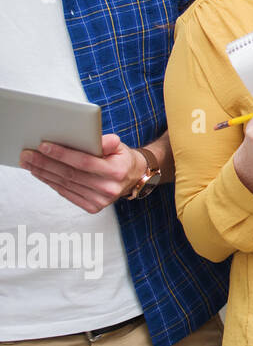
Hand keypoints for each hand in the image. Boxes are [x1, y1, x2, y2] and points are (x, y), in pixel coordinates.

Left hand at [20, 133, 145, 213]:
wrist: (133, 179)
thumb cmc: (121, 159)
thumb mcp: (120, 146)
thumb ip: (108, 141)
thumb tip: (94, 139)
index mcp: (116, 171)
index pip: (84, 162)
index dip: (62, 154)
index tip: (43, 146)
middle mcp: (108, 188)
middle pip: (70, 174)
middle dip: (45, 163)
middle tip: (27, 154)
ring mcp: (100, 200)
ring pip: (65, 185)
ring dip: (44, 173)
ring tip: (29, 163)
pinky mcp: (93, 207)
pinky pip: (66, 194)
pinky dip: (51, 183)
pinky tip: (41, 174)